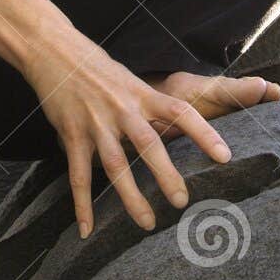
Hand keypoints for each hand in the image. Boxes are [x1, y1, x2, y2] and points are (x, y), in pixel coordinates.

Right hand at [25, 27, 234, 237]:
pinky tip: (87, 229)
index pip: (180, 112)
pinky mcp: (71, 134)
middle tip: (182, 202)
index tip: (224, 156)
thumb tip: (177, 124)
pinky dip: (83, 205)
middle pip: (149, 143)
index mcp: (142, 94)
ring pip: (116, 165)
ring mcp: (95, 123)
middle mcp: (122, 109)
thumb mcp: (130, 79)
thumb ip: (151, 104)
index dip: (204, 133)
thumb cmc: (97, 67)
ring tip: (146, 224)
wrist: (55, 50)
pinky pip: (78, 175)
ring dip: (131, 197)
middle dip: (166, 174)